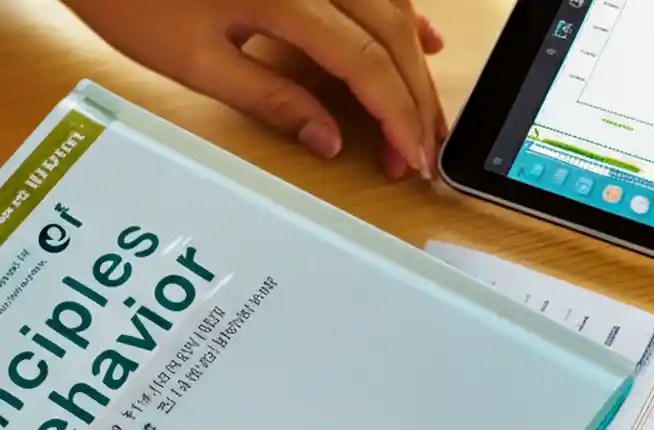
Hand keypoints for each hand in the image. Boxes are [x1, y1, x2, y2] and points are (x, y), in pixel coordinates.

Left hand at [62, 0, 448, 179]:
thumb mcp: (192, 62)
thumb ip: (270, 100)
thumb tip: (329, 140)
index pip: (365, 64)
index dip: (397, 116)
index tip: (413, 158)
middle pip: (391, 36)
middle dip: (414, 99)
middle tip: (423, 153)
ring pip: (391, 9)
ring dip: (415, 63)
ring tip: (427, 113)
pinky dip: (402, 19)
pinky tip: (421, 39)